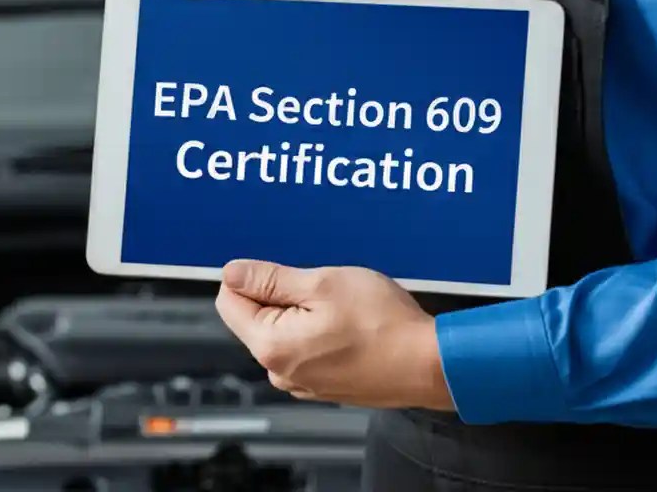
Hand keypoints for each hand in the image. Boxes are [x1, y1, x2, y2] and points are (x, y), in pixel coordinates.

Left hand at [215, 259, 453, 410]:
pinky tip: (350, 326)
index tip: (282, 270)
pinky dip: (319, 332)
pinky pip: (305, 348)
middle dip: (282, 295)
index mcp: (270, 346)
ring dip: (303, 312)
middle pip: (255, 318)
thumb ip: (269, 279)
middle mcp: (280, 371)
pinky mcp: (322, 385)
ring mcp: (302, 382)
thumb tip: (232, 273)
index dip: (251, 277)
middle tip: (322, 288)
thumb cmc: (384, 325)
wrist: (429, 364)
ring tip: (341, 308)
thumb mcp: (321, 284)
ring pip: (283, 332)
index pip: (228, 301)